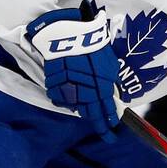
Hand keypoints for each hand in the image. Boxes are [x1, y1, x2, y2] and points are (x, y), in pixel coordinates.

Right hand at [26, 0, 120, 136]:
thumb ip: (110, 83)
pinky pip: (59, 98)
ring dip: (79, 107)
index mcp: (102, 87)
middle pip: (91, 115)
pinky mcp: (55, 85)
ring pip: (74, 107)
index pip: (107, 112)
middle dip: (98, 124)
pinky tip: (68, 90)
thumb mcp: (109, 64)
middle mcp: (86, 92)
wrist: (70, 32)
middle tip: (103, 131)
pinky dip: (64, 97)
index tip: (111, 135)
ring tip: (82, 99)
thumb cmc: (93, 44)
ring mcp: (70, 90)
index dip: (108, 124)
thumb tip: (111, 96)